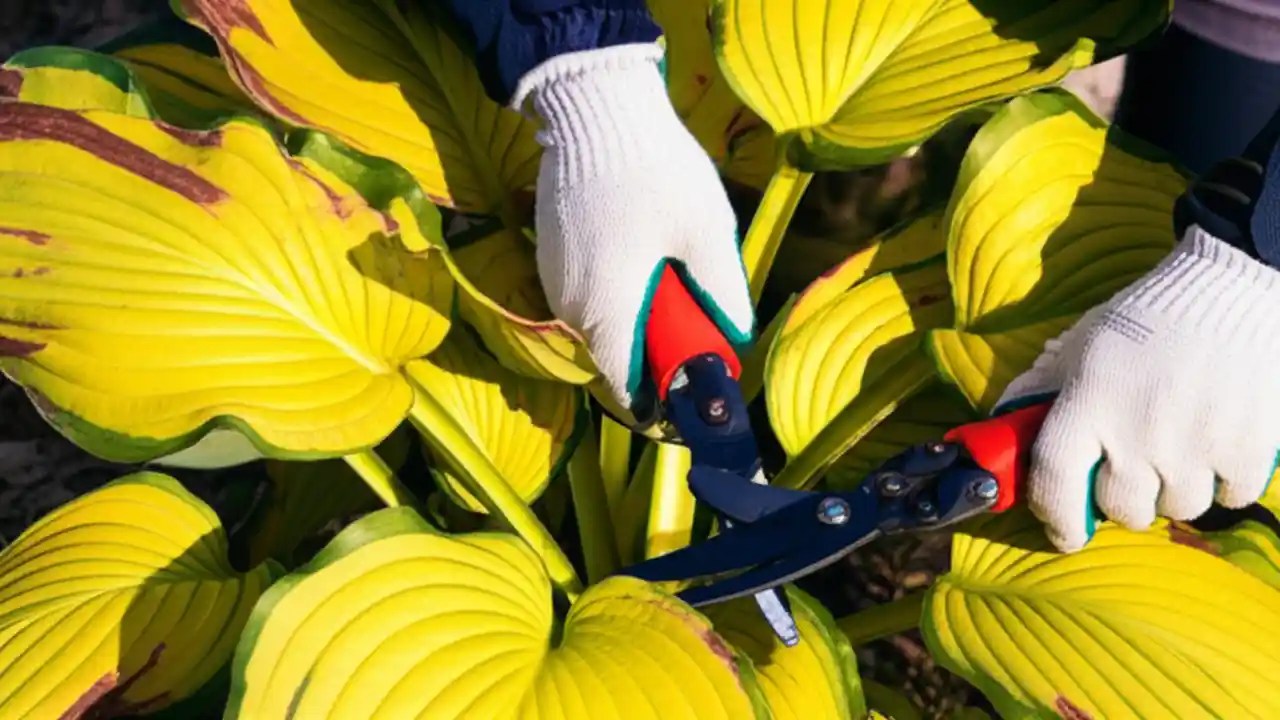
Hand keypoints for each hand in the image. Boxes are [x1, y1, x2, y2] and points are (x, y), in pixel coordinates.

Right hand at [511, 44, 754, 416]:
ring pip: (602, 326)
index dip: (660, 402)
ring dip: (638, 321)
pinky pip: (589, 297)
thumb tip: (735, 339)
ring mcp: (555, 282)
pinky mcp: (552, 258)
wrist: (596, 109)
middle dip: (656, 355)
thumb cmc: (655, 172)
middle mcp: (570, 308)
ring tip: (676, 285)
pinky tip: (646, 260)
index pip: (625, 388)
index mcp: (606, 311)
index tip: (691, 395)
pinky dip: (619, 294)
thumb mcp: (706, 231)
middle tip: (697, 326)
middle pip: (615, 357)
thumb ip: (723, 292)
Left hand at [995, 224, 1279, 551]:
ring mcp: (1195, 446)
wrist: (1231, 290)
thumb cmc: (1146, 318)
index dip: (1055, 518)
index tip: (1064, 532)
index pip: (1055, 482)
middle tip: (1131, 466)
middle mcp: (1137, 433)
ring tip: (1177, 447)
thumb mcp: (1081, 344)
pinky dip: (1225, 480)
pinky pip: (1231, 497)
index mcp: (1087, 403)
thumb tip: (1002, 422)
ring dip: (1173, 490)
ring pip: (1176, 508)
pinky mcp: (1248, 449)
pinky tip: (1216, 443)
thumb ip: (1041, 386)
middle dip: (1122, 496)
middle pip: (1122, 509)